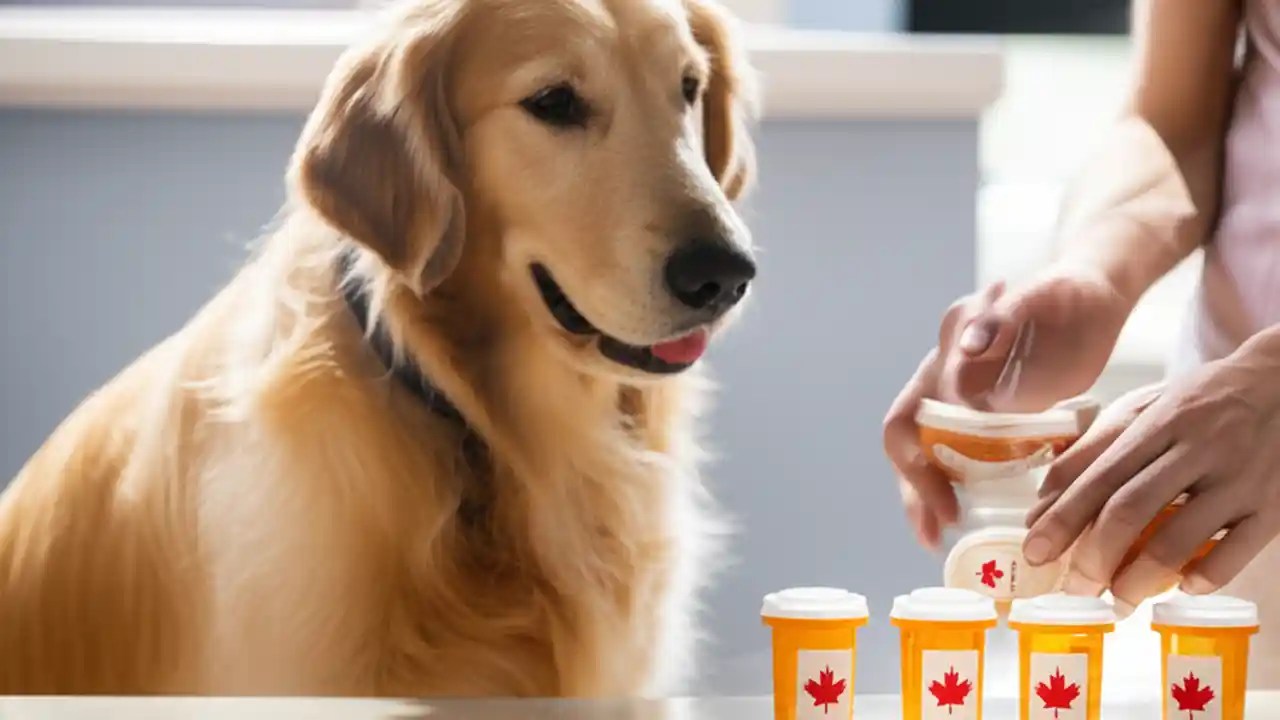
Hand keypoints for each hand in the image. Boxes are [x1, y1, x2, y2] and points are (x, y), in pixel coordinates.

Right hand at [884, 265, 1131, 547]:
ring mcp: (965, 398)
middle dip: (915, 492)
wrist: (1092, 297)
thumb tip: (971, 346)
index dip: (919, 466)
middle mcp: (943, 378)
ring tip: (939, 537)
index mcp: (943, 356)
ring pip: (930, 454)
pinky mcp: (991, 415)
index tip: (947, 501)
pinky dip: (959, 487)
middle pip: (910, 445)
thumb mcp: (1031, 299)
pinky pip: (962, 455)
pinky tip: (970, 516)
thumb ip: (999, 318)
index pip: (908, 419)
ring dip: (927, 496)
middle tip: (934, 534)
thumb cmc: (1063, 293)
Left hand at [1024, 336, 1279, 613]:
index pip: (1099, 477)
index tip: (1035, 551)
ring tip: (1118, 599)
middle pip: (1130, 510)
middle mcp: (1197, 450)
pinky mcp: (1274, 507)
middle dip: (1093, 556)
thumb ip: (1095, 450)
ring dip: (1139, 578)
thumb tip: (1044, 501)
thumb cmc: (1203, 401)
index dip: (1062, 519)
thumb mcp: (1146, 407)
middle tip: (1074, 587)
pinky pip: (1236, 553)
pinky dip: (1203, 577)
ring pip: (1178, 540)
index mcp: (1159, 422)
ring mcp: (1239, 480)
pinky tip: (1181, 585)